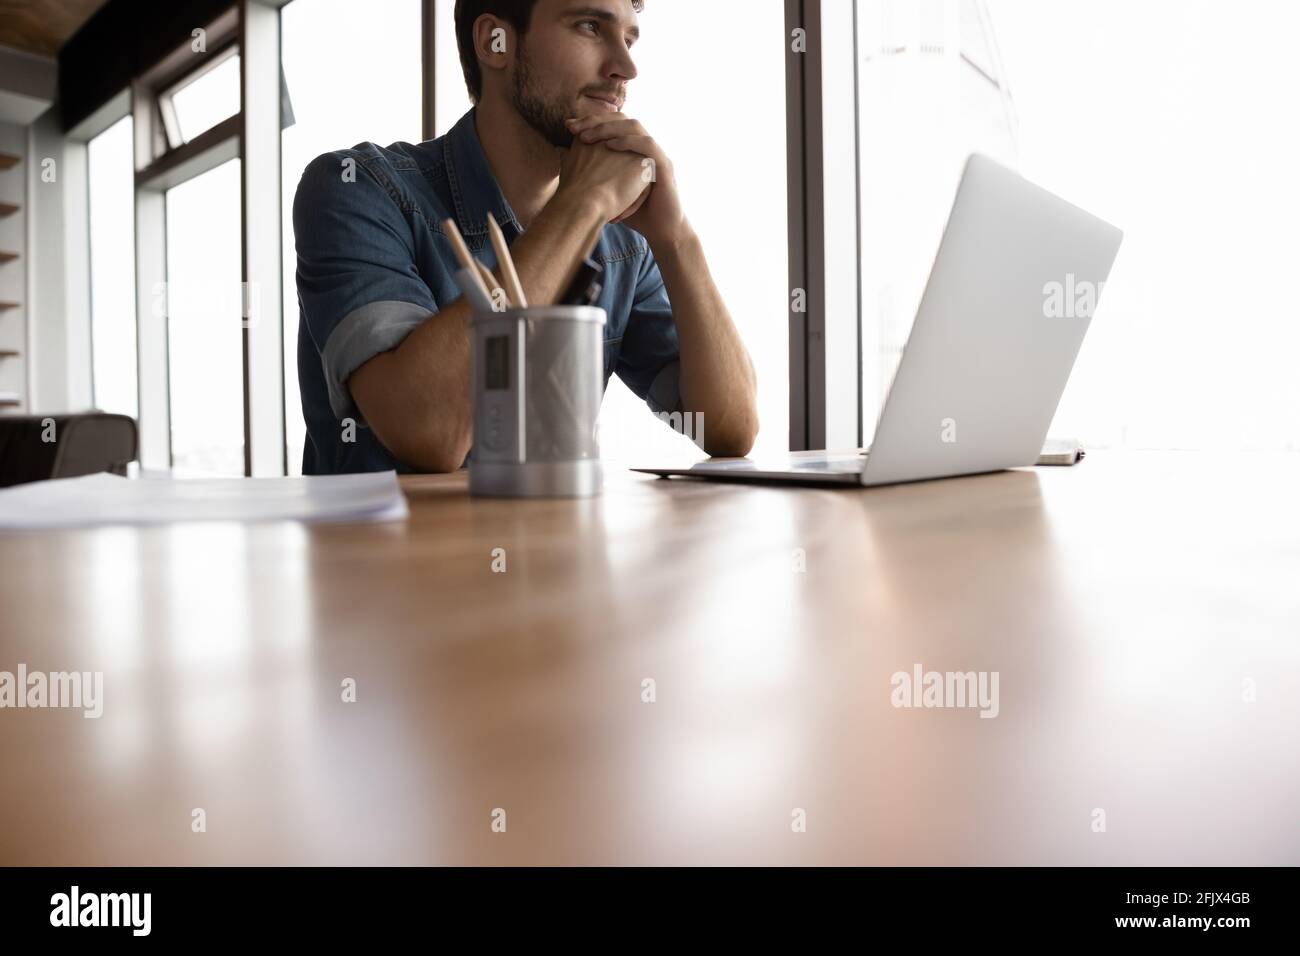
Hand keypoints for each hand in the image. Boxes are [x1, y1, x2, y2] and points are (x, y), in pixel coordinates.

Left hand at [565, 113, 687, 248]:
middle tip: (573, 126)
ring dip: (609, 128)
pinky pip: (647, 145)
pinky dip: (628, 142)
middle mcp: (645, 147)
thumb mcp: (608, 188)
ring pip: (634, 126)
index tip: (568, 127)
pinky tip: (610, 145)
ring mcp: (656, 154)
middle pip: (622, 118)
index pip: (612, 123)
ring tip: (587, 136)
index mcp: (633, 149)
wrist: (660, 232)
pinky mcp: (664, 166)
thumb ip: (590, 169)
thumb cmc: (635, 213)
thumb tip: (563, 154)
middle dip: (596, 120)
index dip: (591, 122)